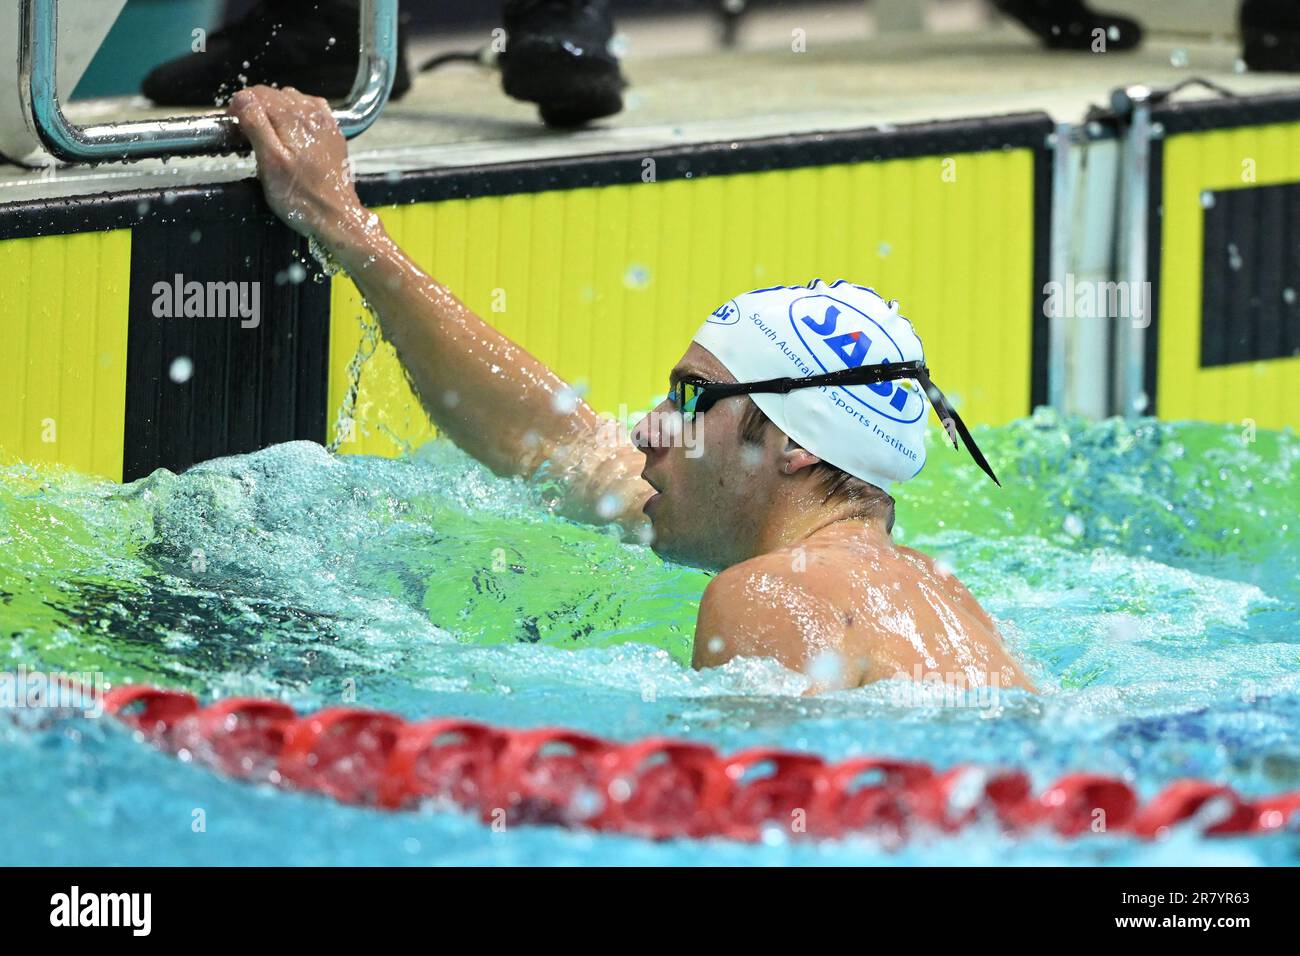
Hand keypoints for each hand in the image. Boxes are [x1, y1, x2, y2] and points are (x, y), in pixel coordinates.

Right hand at [228, 85, 371, 244]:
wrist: (336, 216)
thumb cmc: (300, 196)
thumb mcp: (269, 162)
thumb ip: (255, 125)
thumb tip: (242, 97)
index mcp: (292, 117)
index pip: (256, 94)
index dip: (240, 107)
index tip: (235, 128)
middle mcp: (311, 113)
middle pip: (274, 95)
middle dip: (257, 110)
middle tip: (249, 136)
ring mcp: (325, 122)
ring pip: (292, 101)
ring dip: (276, 112)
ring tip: (270, 137)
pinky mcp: (333, 134)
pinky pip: (312, 111)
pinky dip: (298, 116)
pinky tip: (293, 133)